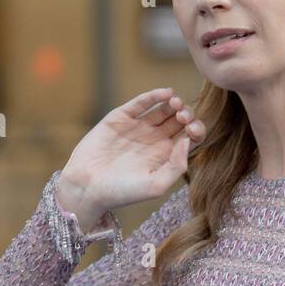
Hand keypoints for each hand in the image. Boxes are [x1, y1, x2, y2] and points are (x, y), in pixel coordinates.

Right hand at [56, 87, 206, 230]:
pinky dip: (154, 96)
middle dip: (187, 114)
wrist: (87, 186)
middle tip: (184, 117)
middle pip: (180, 120)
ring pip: (164, 109)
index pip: (190, 137)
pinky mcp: (121, 118)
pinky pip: (141, 103)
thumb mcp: (156, 186)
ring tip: (176, 104)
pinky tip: (166, 93)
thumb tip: (188, 141)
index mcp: (166, 156)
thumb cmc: (123, 192)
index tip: (192, 130)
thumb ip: (176, 166)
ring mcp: (138, 127)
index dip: (196, 130)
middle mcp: (155, 140)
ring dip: (174, 103)